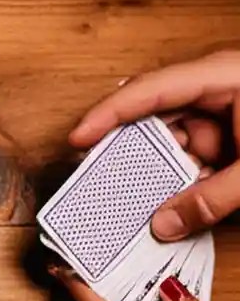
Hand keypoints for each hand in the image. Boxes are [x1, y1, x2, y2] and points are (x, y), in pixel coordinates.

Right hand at [69, 51, 239, 241]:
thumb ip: (213, 199)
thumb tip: (165, 224)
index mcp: (224, 76)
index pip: (150, 91)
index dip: (108, 115)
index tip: (76, 140)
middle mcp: (219, 88)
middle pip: (155, 116)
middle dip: (125, 151)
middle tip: (94, 181)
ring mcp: (228, 112)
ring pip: (173, 142)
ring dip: (154, 174)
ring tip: (127, 202)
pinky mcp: (236, 136)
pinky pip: (195, 157)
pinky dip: (180, 181)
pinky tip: (167, 206)